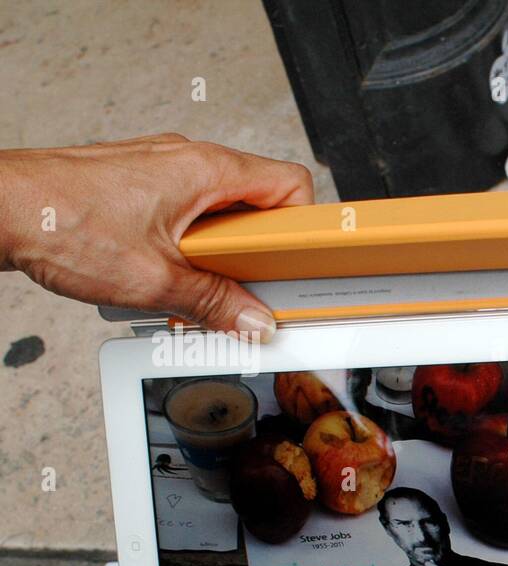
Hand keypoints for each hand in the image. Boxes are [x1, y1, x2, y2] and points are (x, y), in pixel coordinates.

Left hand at [0, 134, 312, 333]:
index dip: (304, 228)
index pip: (290, 184)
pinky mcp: (140, 184)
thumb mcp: (155, 280)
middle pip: (258, 204)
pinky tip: (166, 277)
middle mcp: (188, 160)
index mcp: (206, 169)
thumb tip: (255, 320)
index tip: (300, 267)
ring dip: (219, 257)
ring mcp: (162, 169)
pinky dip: (188, 249)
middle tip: (246, 290)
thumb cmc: (61, 220)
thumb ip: (216, 303)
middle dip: (257, 255)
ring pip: (220, 213)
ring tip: (196, 286)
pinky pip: (187, 215)